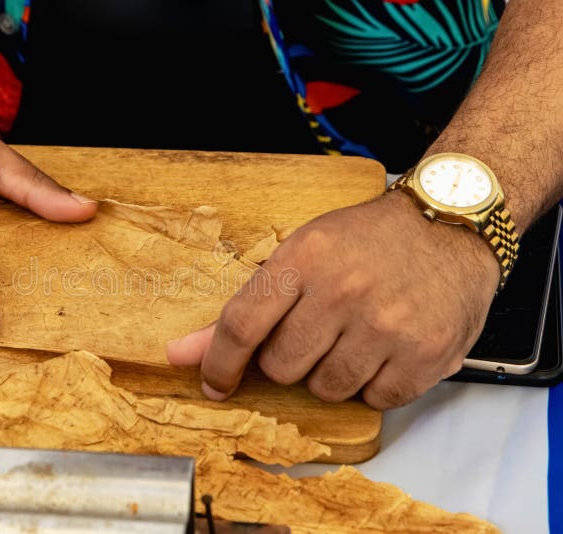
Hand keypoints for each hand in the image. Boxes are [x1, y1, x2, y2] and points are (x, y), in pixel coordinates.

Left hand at [167, 192, 499, 408]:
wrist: (448, 226)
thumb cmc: (367, 240)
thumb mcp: (301, 252)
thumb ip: (245, 307)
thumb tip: (181, 353)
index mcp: (304, 258)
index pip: (241, 325)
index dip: (219, 363)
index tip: (214, 383)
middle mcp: (343, 292)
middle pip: (281, 367)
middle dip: (289, 359)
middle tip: (315, 331)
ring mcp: (386, 326)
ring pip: (326, 388)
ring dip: (331, 373)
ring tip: (354, 336)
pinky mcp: (424, 355)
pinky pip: (374, 399)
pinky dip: (373, 384)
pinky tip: (384, 349)